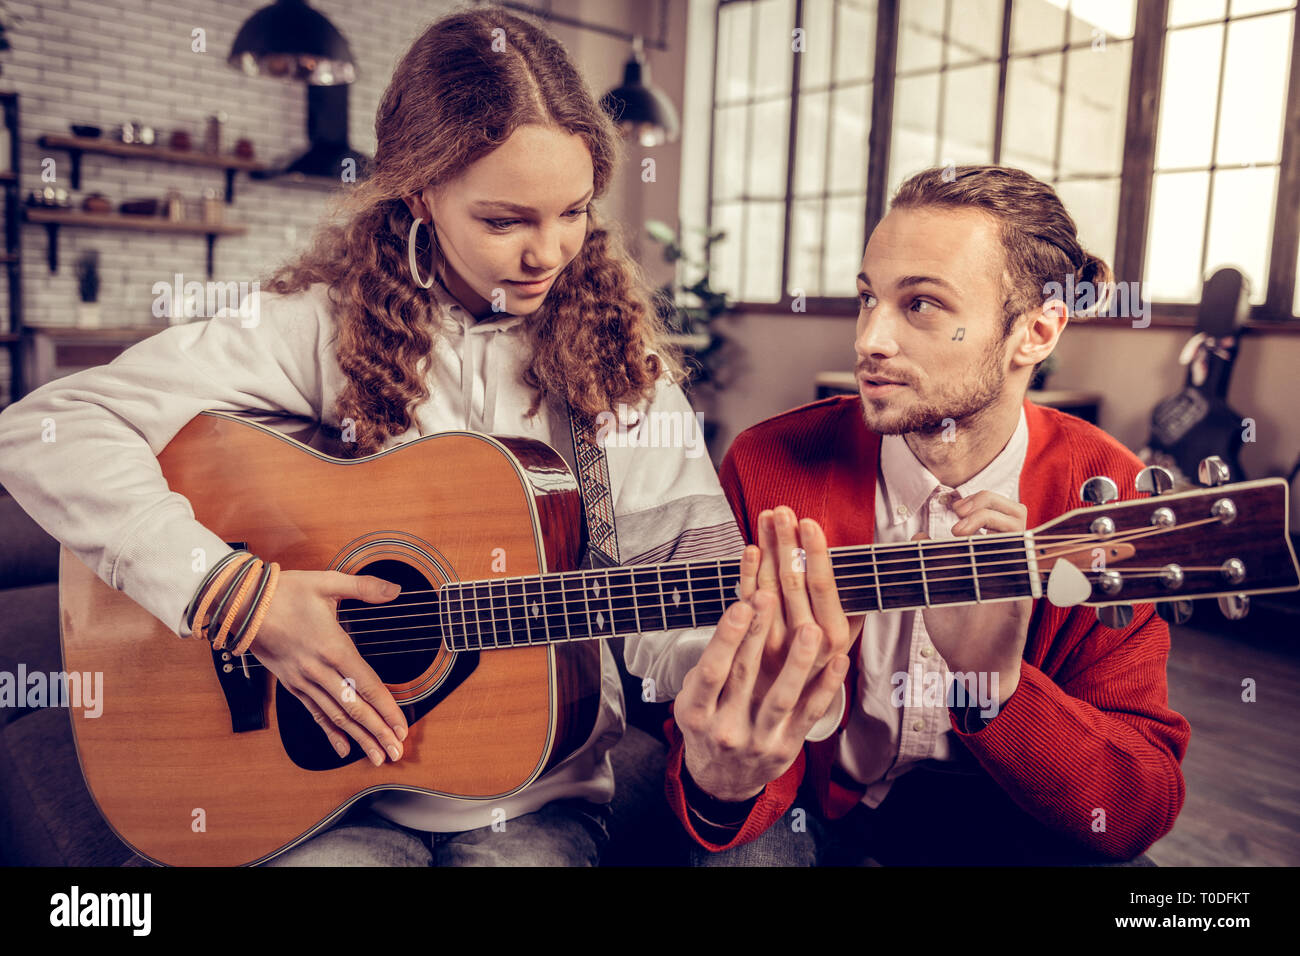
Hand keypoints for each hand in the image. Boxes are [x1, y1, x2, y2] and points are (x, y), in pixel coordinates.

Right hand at [244, 570, 409, 765]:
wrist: (241, 603)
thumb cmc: (284, 592)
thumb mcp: (327, 582)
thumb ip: (364, 587)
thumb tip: (395, 590)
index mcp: (333, 647)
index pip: (367, 686)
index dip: (387, 709)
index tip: (401, 727)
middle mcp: (319, 670)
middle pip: (354, 709)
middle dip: (378, 732)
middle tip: (396, 752)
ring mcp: (303, 680)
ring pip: (335, 716)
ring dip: (358, 738)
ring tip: (376, 756)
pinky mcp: (291, 684)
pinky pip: (314, 713)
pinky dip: (330, 733)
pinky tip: (342, 749)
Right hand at [678, 591, 850, 802]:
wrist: (722, 780)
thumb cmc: (708, 725)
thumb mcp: (692, 699)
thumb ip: (709, 666)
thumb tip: (736, 619)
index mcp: (696, 712)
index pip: (712, 669)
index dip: (727, 637)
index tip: (742, 604)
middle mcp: (725, 728)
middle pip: (744, 674)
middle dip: (758, 634)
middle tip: (771, 597)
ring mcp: (757, 740)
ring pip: (781, 698)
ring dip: (797, 662)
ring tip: (810, 629)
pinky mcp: (786, 747)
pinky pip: (809, 715)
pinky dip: (826, 688)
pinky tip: (838, 662)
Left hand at [741, 506, 865, 697]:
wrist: (777, 722)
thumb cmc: (814, 671)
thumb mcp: (844, 642)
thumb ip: (850, 610)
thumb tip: (863, 570)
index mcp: (833, 638)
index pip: (822, 586)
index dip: (814, 553)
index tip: (808, 523)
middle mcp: (802, 644)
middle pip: (791, 583)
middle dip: (786, 542)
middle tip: (782, 511)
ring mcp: (770, 648)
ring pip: (765, 590)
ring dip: (766, 550)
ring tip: (766, 519)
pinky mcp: (744, 650)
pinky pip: (743, 604)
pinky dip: (745, 576)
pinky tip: (750, 550)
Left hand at [914, 490, 1031, 703]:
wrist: (971, 668)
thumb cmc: (957, 632)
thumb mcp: (936, 591)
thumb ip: (929, 563)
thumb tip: (916, 537)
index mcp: (989, 558)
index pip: (999, 513)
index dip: (980, 500)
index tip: (951, 508)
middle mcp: (1007, 563)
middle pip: (1017, 513)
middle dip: (987, 501)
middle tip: (958, 514)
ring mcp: (1016, 578)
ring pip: (1023, 531)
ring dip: (992, 519)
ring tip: (960, 529)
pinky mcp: (1020, 598)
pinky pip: (1024, 567)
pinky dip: (1002, 554)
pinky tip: (976, 556)